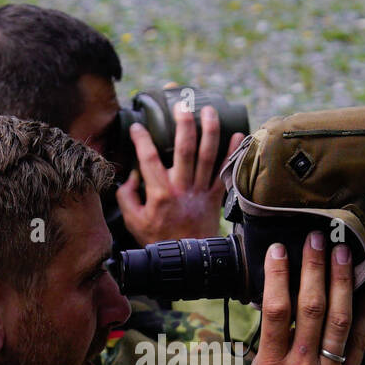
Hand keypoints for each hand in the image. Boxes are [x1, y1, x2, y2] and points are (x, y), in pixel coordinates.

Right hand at [115, 101, 244, 244]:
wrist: (187, 259)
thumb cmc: (158, 239)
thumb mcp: (133, 221)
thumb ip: (127, 197)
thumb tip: (130, 177)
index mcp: (159, 194)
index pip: (148, 159)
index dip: (141, 140)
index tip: (136, 127)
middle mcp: (182, 189)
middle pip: (185, 150)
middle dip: (184, 124)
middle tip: (182, 104)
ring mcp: (201, 192)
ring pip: (208, 156)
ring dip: (210, 130)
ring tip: (209, 110)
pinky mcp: (215, 197)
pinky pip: (225, 172)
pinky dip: (232, 153)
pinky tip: (237, 134)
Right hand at [237, 231, 364, 364]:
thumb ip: (259, 353)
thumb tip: (265, 323)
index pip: (275, 310)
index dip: (278, 275)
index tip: (279, 249)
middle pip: (310, 308)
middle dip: (313, 268)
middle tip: (316, 237)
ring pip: (339, 320)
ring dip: (342, 282)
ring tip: (344, 253)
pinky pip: (360, 344)